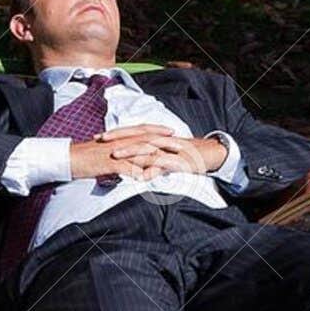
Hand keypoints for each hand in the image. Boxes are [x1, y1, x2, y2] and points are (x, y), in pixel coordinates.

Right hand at [67, 125, 175, 180]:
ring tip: (170, 161)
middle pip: (146, 140)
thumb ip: (118, 155)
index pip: (142, 131)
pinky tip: (147, 178)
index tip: (171, 131)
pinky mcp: (108, 164)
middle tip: (181, 144)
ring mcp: (114, 153)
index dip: (157, 130)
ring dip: (156, 157)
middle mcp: (119, 142)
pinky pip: (125, 168)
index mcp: (119, 138)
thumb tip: (126, 162)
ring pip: (139, 153)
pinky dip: (137, 173)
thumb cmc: (84, 157)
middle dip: (164, 141)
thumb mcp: (104, 153)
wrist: (67, 158)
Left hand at [107, 133, 226, 175]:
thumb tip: (138, 171)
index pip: (133, 133)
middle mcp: (161, 140)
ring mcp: (169, 149)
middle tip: (101, 140)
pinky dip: (152, 170)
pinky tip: (141, 177)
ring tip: (115, 156)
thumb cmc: (186, 156)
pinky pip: (163, 164)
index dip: (117, 134)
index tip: (99, 136)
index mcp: (156, 138)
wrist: (210, 154)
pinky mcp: (178, 160)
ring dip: (130, 152)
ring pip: (147, 148)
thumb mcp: (165, 159)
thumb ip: (151, 163)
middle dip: (118, 138)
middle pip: (136, 137)